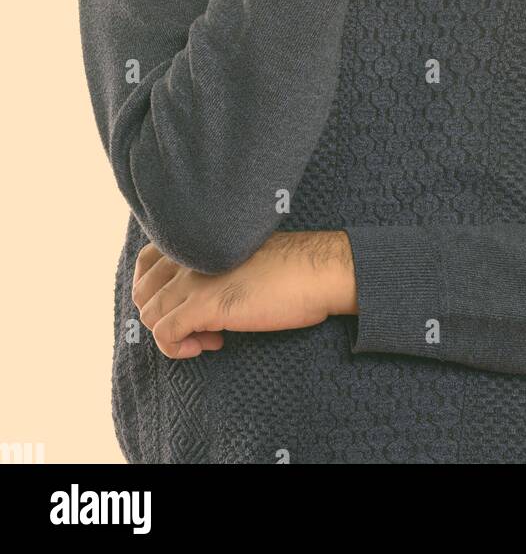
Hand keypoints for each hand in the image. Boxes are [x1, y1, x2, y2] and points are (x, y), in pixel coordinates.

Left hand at [132, 230, 356, 358]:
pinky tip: (212, 344)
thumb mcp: (241, 257)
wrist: (317, 272)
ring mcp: (193, 279)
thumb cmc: (290, 267)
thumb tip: (198, 294)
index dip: (159, 291)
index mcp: (198, 240)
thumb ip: (213, 265)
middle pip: (144, 292)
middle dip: (164, 315)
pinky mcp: (203, 304)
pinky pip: (165, 334)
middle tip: (198, 324)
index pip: (146, 262)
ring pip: (150, 315)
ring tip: (210, 337)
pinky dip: (178, 348)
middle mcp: (189, 255)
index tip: (186, 305)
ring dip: (175, 334)